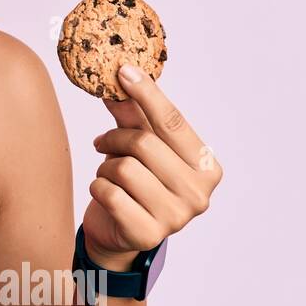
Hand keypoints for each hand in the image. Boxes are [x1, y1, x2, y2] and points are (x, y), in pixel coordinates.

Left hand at [82, 64, 222, 269]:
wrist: (119, 235)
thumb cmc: (135, 185)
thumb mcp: (138, 146)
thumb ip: (134, 115)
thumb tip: (122, 76)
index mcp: (206, 166)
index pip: (173, 122)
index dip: (147, 94)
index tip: (123, 71)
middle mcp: (199, 193)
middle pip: (143, 144)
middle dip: (115, 139)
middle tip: (104, 143)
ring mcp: (176, 217)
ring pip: (123, 168)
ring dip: (106, 167)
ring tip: (109, 175)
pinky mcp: (147, 234)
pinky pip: (108, 193)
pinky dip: (98, 188)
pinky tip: (106, 195)